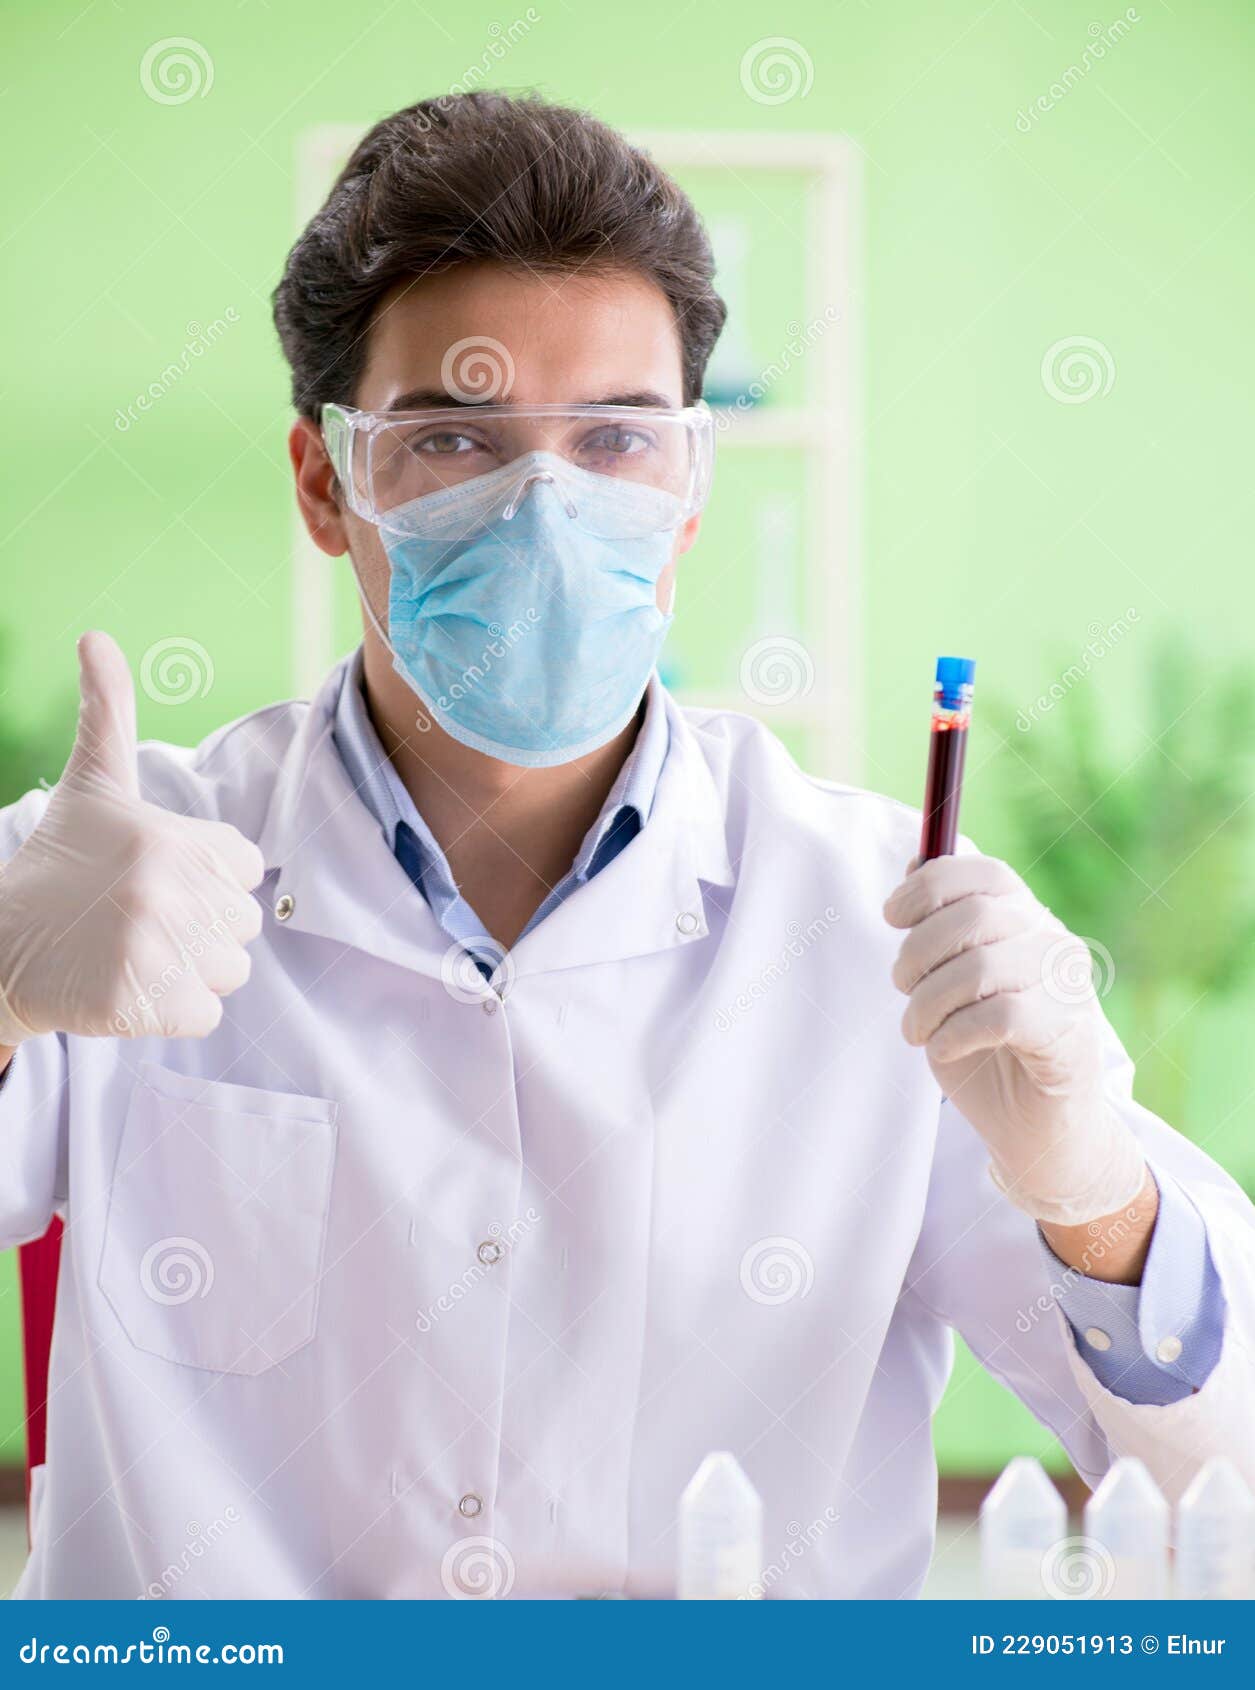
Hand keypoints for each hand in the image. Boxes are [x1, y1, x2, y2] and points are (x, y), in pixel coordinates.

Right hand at [0, 632, 264, 1043]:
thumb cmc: (59, 866)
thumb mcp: (93, 786)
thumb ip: (108, 711)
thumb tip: (95, 637)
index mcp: (173, 837)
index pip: (246, 869)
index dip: (208, 879)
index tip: (154, 877)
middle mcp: (169, 889)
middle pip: (242, 925)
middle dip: (199, 928)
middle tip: (136, 919)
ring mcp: (156, 948)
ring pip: (229, 971)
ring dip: (188, 971)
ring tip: (130, 951)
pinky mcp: (143, 1002)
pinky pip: (205, 1015)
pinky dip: (171, 1011)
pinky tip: (127, 986)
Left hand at [884, 853, 1145, 1225]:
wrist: (1037, 1128)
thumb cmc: (988, 1049)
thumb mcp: (951, 980)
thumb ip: (940, 925)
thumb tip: (913, 865)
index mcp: (1027, 919)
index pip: (984, 873)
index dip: (928, 886)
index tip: (892, 916)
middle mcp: (1054, 943)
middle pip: (975, 916)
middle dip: (918, 952)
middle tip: (901, 987)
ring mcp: (1067, 988)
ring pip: (982, 967)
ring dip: (928, 1002)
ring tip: (915, 1030)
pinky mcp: (1067, 1035)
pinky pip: (999, 1016)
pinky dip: (954, 1034)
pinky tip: (943, 1049)